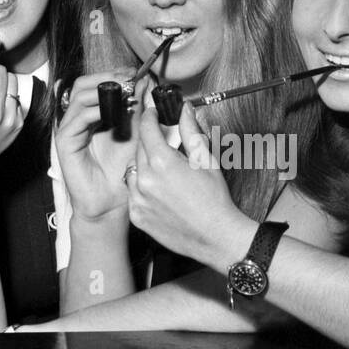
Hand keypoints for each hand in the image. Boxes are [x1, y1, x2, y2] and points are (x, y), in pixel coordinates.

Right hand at [55, 70, 138, 222]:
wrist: (111, 203)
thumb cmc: (122, 172)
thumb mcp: (135, 134)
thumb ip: (138, 109)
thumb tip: (146, 82)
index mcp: (93, 114)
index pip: (96, 83)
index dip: (114, 74)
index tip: (135, 72)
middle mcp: (78, 119)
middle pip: (82, 84)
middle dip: (106, 77)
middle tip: (128, 79)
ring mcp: (69, 129)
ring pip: (78, 96)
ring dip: (101, 90)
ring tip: (123, 93)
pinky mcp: (64, 143)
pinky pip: (77, 118)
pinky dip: (94, 110)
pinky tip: (112, 111)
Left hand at [127, 104, 249, 264]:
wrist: (216, 237)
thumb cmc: (215, 200)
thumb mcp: (206, 160)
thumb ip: (191, 132)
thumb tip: (185, 111)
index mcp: (162, 162)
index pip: (146, 128)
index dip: (149, 116)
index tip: (151, 112)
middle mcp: (145, 179)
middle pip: (139, 148)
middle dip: (150, 142)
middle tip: (164, 146)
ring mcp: (138, 199)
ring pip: (132, 170)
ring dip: (143, 166)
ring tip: (164, 173)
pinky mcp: (136, 215)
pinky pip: (132, 192)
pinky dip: (141, 188)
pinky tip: (159, 192)